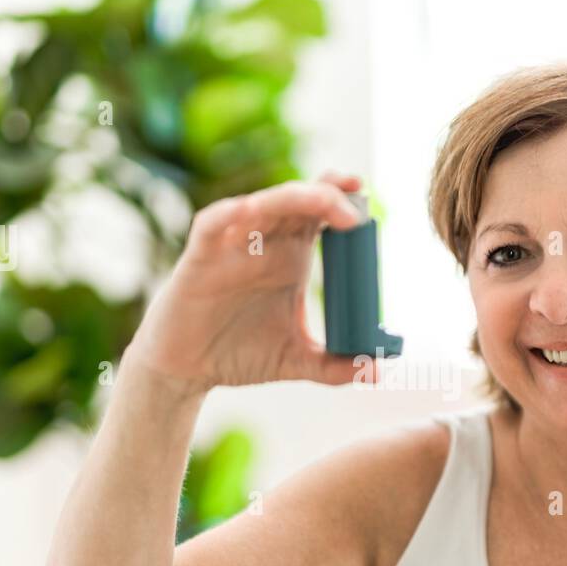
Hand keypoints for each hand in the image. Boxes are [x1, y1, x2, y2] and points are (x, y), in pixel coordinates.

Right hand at [125, 171, 381, 391]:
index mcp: (292, 257)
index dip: (343, 201)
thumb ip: (336, 367)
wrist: (188, 371)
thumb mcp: (296, 361)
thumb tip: (378, 370)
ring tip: (322, 202)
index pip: (321, 215)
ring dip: (291, 197)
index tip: (368, 204)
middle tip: (354, 206)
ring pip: (262, 204)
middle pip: (298, 201)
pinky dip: (228, 214)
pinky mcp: (199, 257)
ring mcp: (232, 246)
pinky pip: (212, 225)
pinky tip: (247, 211)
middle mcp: (264, 243)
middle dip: (326, 194)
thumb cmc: (239, 354)